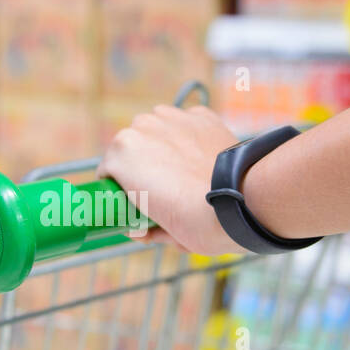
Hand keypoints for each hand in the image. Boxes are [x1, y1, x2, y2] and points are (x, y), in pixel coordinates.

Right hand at [97, 104, 241, 254]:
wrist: (240, 202)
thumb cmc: (194, 222)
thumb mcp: (161, 233)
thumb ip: (144, 227)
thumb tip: (141, 230)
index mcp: (121, 153)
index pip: (108, 171)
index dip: (119, 189)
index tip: (132, 202)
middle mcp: (142, 126)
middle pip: (132, 147)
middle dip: (141, 166)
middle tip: (160, 191)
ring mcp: (173, 117)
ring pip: (158, 130)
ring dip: (163, 147)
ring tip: (183, 172)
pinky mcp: (200, 115)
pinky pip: (186, 126)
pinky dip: (190, 139)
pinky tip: (202, 160)